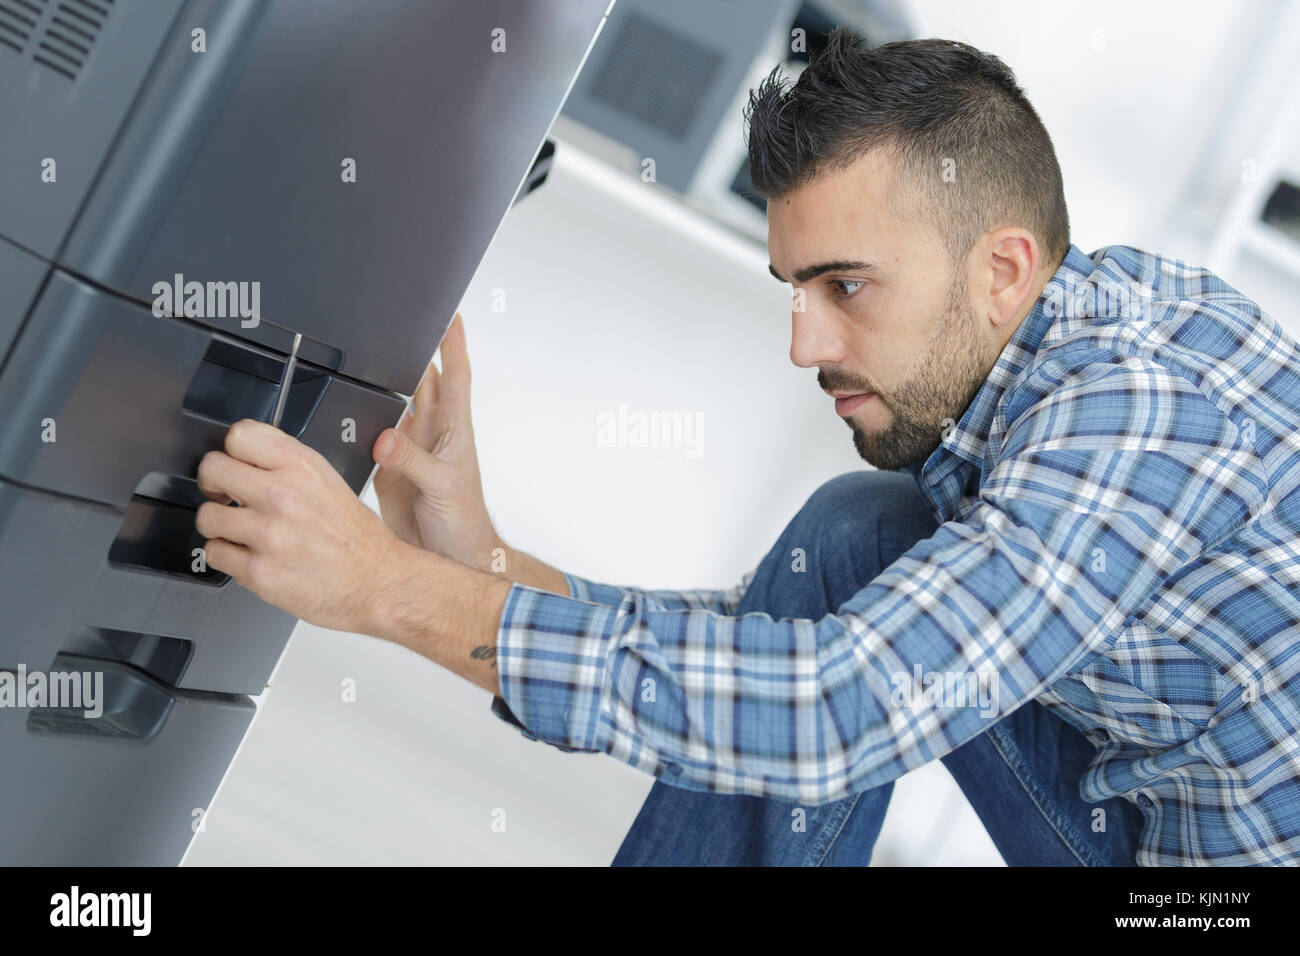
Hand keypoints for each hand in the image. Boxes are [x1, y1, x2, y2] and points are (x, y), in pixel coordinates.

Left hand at [195, 418, 412, 633]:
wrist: (379, 584)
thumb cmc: (360, 540)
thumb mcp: (331, 483)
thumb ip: (289, 467)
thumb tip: (249, 461)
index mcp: (303, 467)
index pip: (239, 435)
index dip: (232, 451)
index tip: (236, 464)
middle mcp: (283, 495)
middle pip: (212, 469)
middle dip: (214, 484)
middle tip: (225, 496)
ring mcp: (269, 534)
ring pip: (207, 515)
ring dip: (220, 525)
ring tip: (241, 533)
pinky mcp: (258, 571)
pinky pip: (214, 553)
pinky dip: (227, 556)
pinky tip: (248, 556)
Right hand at [371, 313, 503, 571]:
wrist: (452, 557)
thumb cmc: (465, 525)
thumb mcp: (442, 487)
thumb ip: (413, 462)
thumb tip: (386, 438)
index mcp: (453, 431)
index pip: (455, 377)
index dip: (454, 346)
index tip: (451, 317)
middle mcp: (432, 435)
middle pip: (423, 382)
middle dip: (415, 353)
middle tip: (401, 325)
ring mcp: (410, 450)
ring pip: (398, 405)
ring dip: (388, 383)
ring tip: (374, 354)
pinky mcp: (388, 469)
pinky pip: (374, 434)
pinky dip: (364, 419)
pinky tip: (353, 407)